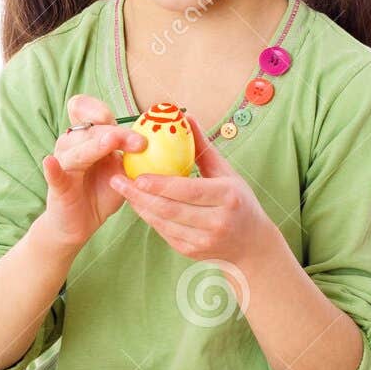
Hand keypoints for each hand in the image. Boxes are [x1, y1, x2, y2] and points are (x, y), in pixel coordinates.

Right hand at [39, 96, 145, 248]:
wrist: (83, 223)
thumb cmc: (103, 191)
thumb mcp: (123, 170)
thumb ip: (133, 154)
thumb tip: (160, 138)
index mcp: (88, 137)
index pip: (86, 110)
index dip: (99, 109)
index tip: (129, 119)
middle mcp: (72, 145)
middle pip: (91, 131)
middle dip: (116, 133)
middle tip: (140, 143)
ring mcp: (63, 165)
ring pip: (75, 150)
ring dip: (93, 145)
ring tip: (110, 142)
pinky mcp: (58, 187)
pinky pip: (54, 175)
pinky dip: (53, 169)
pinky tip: (50, 162)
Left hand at [110, 115, 278, 265]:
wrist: (251, 244)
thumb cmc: (238, 201)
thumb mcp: (228, 173)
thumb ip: (204, 147)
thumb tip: (186, 117)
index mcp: (228, 197)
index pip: (188, 190)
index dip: (160, 184)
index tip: (137, 175)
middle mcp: (217, 222)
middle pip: (170, 208)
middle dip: (140, 195)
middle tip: (118, 180)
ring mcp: (204, 240)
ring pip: (163, 223)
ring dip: (140, 206)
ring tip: (123, 190)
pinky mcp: (192, 252)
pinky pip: (164, 233)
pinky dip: (149, 217)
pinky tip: (138, 204)